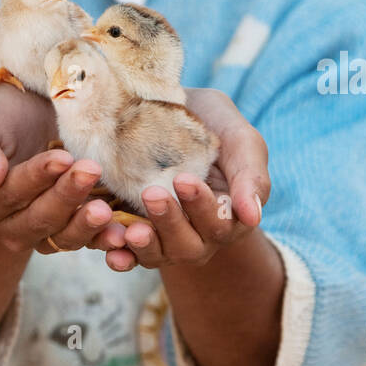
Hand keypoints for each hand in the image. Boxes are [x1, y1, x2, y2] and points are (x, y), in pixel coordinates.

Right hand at [0, 82, 128, 256]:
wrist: (26, 118)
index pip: (9, 193)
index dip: (36, 178)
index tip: (62, 158)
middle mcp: (7, 224)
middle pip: (38, 218)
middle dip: (66, 196)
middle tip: (90, 170)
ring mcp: (40, 231)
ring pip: (62, 237)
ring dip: (85, 225)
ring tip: (104, 211)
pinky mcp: (69, 228)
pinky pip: (85, 241)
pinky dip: (103, 240)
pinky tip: (121, 234)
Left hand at [103, 87, 270, 272]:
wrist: (173, 109)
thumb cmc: (216, 125)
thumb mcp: (241, 141)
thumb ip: (252, 176)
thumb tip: (253, 217)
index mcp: (231, 215)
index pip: (220, 223)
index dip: (202, 207)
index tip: (183, 180)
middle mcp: (201, 234)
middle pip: (189, 245)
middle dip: (171, 223)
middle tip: (152, 194)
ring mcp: (168, 237)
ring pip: (160, 254)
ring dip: (145, 246)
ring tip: (129, 231)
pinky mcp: (139, 233)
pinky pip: (131, 255)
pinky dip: (122, 256)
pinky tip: (111, 252)